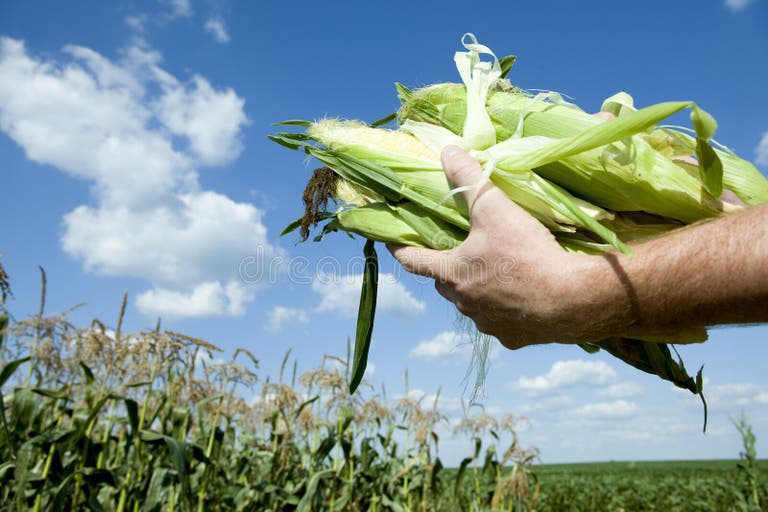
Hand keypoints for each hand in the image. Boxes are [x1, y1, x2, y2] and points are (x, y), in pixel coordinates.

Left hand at [388, 146, 622, 348]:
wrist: (571, 299)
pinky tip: (521, 298)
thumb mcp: (494, 208)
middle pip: (444, 283)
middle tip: (458, 254)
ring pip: (472, 304)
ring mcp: (487, 323)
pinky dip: (505, 309)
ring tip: (495, 274)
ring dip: (476, 290)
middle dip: (447, 269)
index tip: (392, 244)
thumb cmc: (526, 253)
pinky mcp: (512, 338)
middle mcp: (463, 302)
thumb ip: (469, 179)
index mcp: (452, 273)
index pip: (414, 259)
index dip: (400, 248)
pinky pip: (501, 321)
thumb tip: (447, 151)